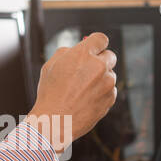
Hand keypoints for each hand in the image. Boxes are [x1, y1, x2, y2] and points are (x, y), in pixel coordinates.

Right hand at [25, 33, 116, 151]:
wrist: (55, 121)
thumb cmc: (50, 93)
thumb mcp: (51, 65)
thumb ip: (68, 53)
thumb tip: (78, 49)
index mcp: (83, 54)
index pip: (101, 39)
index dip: (97, 44)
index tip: (94, 49)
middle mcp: (99, 66)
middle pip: (110, 56)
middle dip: (101, 60)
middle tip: (89, 69)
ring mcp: (107, 83)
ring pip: (110, 74)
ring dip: (101, 79)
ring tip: (82, 90)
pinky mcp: (111, 98)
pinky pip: (111, 90)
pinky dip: (102, 93)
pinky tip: (86, 100)